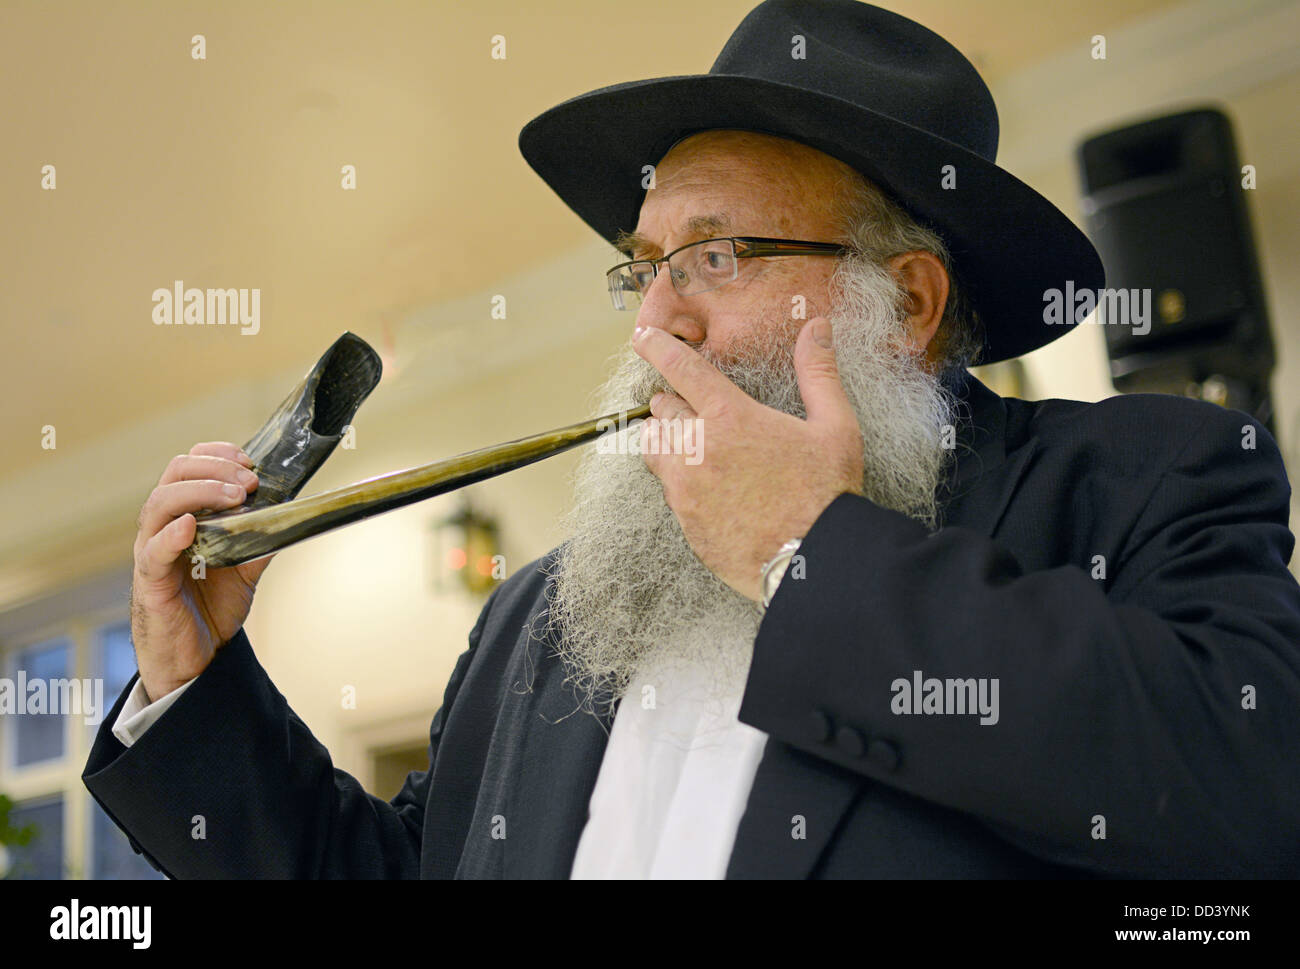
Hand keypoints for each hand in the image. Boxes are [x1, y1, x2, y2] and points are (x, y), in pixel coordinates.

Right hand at [130, 442, 273, 700]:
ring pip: (160, 504)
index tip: (250, 461)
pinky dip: (171, 534)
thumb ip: (261, 541)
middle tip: (250, 482)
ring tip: (235, 497)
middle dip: (215, 469)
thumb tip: (290, 516)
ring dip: (200, 492)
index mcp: (185, 514)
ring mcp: (153, 551)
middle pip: (174, 474)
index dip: (217, 455)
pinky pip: (153, 551)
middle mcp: (164, 526)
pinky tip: (191, 525)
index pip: (189, 466)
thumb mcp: (246, 568)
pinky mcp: (150, 580)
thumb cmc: (211, 607)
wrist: (196, 656)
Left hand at [632, 317, 863, 600]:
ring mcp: (686, 490)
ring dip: (667, 440)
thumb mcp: (835, 426)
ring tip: (692, 445)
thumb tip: (817, 326)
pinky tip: (707, 487)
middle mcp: (698, 450)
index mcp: (731, 418)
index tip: (642, 335)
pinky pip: (668, 491)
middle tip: (692, 406)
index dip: (656, 346)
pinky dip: (679, 482)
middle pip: (662, 410)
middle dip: (673, 402)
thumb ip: (819, 372)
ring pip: (654, 450)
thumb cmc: (828, 493)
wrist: (815, 563)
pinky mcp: (685, 523)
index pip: (680, 369)